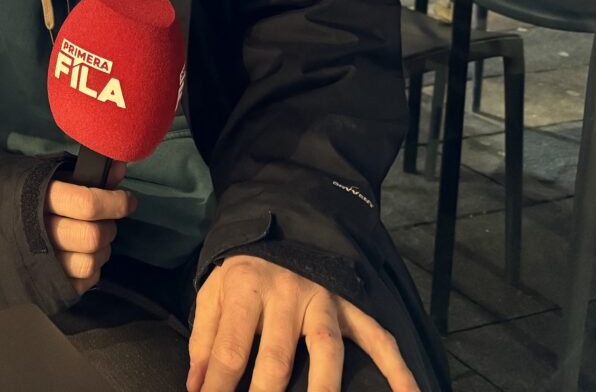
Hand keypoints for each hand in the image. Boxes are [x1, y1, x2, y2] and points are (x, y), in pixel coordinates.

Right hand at [43, 162, 135, 295]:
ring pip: (89, 263)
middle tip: (106, 219)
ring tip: (94, 239)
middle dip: (109, 227)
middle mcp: (35, 234)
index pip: (86, 204)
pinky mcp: (40, 287)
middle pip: (91, 236)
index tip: (127, 199)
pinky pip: (81, 284)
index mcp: (33, 199)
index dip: (115, 202)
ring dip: (101, 250)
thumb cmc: (6, 195)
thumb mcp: (36, 174)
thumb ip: (79, 173)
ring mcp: (36, 266)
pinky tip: (81, 256)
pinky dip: (91, 270)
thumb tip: (119, 168)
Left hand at [188, 255, 419, 391]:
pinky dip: (398, 368)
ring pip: (326, 350)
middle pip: (276, 356)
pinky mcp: (352, 305)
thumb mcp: (213, 292)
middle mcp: (287, 294)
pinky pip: (378, 337)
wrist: (280, 220)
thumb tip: (197, 385)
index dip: (219, 386)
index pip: (230, 348)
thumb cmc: (243, 271)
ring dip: (323, 388)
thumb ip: (205, 339)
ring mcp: (324, 300)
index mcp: (246, 288)